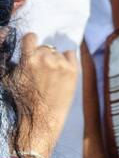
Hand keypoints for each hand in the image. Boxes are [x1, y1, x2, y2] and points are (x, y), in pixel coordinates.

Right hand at [19, 33, 78, 157]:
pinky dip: (66, 60)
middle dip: (41, 57)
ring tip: (49, 77)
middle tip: (39, 73)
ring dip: (53, 60)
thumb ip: (8, 61)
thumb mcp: (8, 80)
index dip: (30, 44)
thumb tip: (7, 40)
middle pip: (44, 47)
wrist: (40, 121)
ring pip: (56, 52)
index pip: (30, 37)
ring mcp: (60, 64)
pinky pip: (70, 53)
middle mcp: (45, 59)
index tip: (30, 51)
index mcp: (28, 60)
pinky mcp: (73, 70)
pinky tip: (61, 73)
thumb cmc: (22, 101)